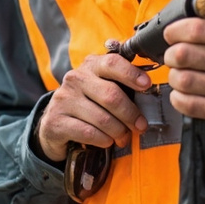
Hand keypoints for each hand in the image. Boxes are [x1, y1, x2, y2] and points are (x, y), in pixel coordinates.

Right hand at [36, 53, 151, 162]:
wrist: (55, 123)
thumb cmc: (89, 103)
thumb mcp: (102, 87)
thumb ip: (121, 84)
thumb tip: (149, 90)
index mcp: (91, 66)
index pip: (112, 63)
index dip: (131, 74)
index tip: (146, 85)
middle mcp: (75, 78)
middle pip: (111, 95)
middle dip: (130, 114)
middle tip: (140, 126)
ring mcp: (64, 99)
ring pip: (102, 119)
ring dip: (118, 131)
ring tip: (123, 137)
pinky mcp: (56, 121)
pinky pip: (89, 133)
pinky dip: (104, 140)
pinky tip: (106, 141)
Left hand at [163, 15, 204, 133]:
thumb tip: (188, 12)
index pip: (198, 29)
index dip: (176, 31)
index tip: (171, 35)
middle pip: (185, 54)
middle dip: (171, 55)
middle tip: (173, 56)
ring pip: (184, 80)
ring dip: (174, 77)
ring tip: (179, 74)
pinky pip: (190, 105)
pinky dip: (178, 98)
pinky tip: (183, 94)